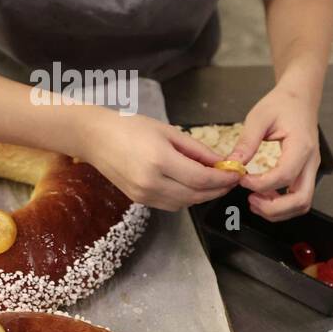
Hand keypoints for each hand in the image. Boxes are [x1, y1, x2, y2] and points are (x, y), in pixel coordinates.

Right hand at [74, 108, 243, 211]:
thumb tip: (221, 163)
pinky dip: (187, 198)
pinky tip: (194, 187)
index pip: (201, 178)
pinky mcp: (139, 200)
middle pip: (196, 195)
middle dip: (218, 189)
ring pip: (185, 204)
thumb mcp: (168, 131)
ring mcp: (144, 194)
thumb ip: (197, 150)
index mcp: (159, 160)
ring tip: (216, 183)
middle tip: (231, 180)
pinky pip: (171, 204)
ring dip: (204, 196)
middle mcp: (151, 182)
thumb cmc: (131, 127)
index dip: (223, 179)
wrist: (96, 138)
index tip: (236, 173)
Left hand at [228, 84, 320, 221]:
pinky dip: (282, 204)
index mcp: (301, 145)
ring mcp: (310, 169)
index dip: (261, 184)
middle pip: (301, 199)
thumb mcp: (258, 117)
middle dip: (274, 208)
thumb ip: (246, 142)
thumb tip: (232, 164)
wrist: (300, 99)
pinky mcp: (304, 172)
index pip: (284, 175)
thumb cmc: (282, 104)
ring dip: (278, 210)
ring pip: (302, 203)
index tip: (242, 179)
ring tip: (254, 200)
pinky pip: (298, 197)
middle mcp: (310, 161)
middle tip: (251, 200)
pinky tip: (263, 196)